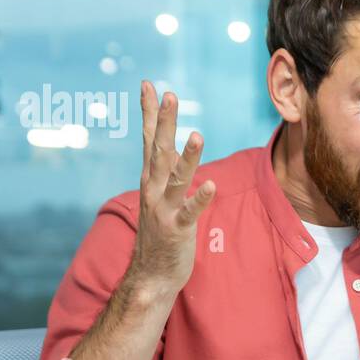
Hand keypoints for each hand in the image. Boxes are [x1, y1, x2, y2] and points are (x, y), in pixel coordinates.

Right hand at [128, 81, 214, 293]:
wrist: (151, 275)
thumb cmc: (160, 231)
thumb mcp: (160, 193)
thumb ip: (164, 168)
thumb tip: (170, 141)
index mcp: (150, 178)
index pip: (149, 139)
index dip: (150, 112)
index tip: (148, 84)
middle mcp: (153, 189)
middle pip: (159, 150)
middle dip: (165, 122)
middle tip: (169, 94)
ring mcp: (164, 209)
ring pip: (176, 178)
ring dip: (187, 157)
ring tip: (196, 134)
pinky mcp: (177, 229)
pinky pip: (190, 212)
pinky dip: (199, 198)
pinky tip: (211, 185)